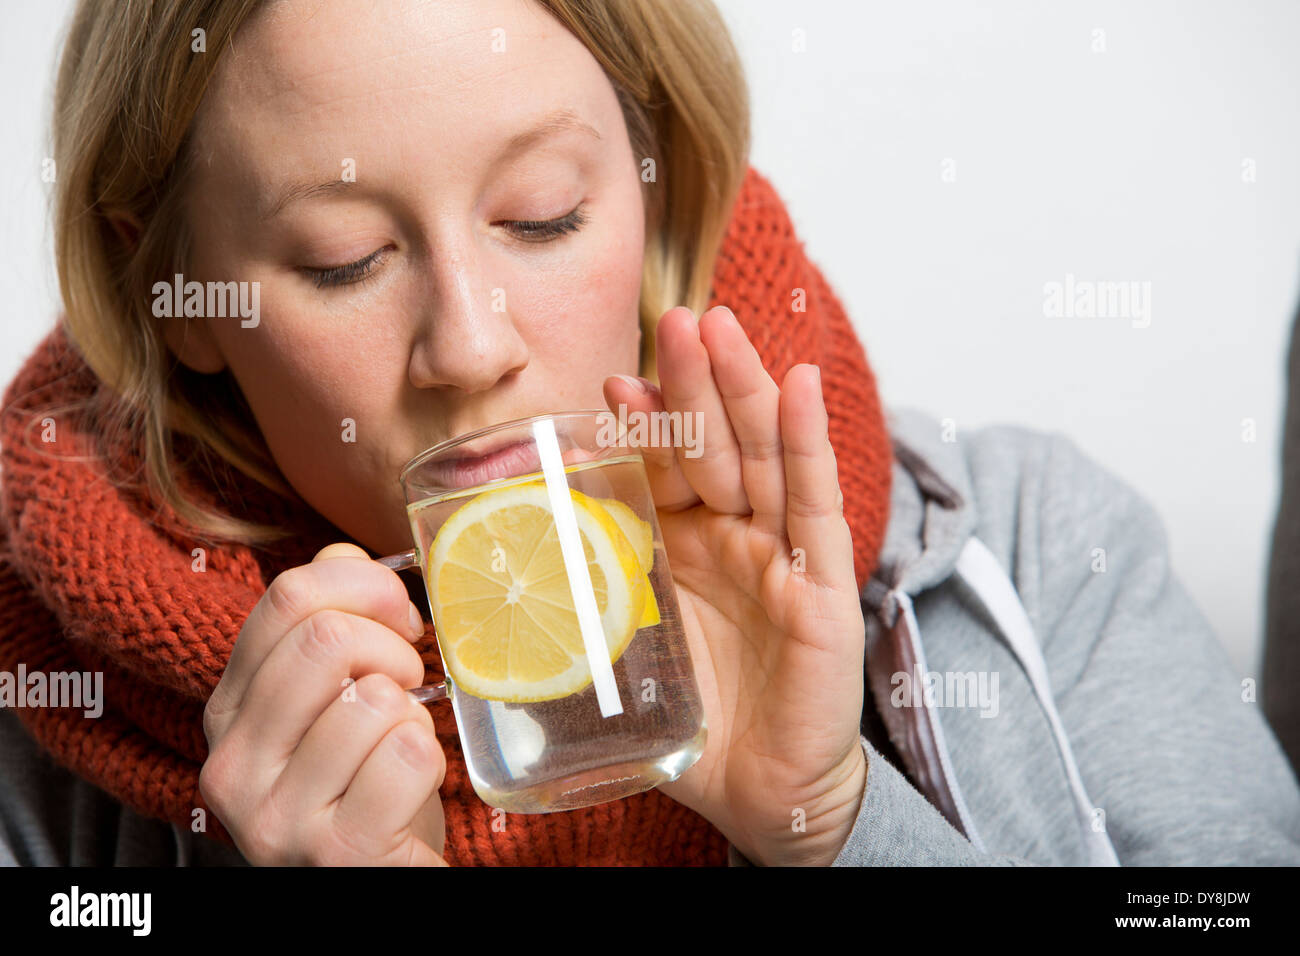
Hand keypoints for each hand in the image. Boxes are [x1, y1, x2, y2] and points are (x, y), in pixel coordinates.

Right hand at [200, 543, 448, 865]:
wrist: (373, 881)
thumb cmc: (361, 783)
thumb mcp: (332, 702)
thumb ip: (328, 623)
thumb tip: (342, 551)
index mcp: (228, 711)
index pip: (287, 598)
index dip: (363, 585)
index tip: (399, 613)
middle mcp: (233, 763)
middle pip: (327, 640)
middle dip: (393, 648)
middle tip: (410, 680)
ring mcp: (276, 815)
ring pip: (374, 700)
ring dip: (412, 717)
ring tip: (400, 746)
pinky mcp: (334, 850)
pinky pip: (406, 756)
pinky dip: (429, 762)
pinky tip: (408, 789)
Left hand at [603, 306, 867, 866]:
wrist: (756, 794)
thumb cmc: (692, 722)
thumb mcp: (625, 649)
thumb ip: (586, 599)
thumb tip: (501, 560)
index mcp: (683, 548)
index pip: (665, 470)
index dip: (644, 426)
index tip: (613, 387)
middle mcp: (734, 538)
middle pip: (716, 444)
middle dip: (694, 383)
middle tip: (676, 321)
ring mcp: (781, 555)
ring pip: (764, 457)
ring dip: (743, 390)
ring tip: (721, 329)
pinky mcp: (823, 587)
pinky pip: (816, 507)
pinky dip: (808, 445)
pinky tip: (801, 385)